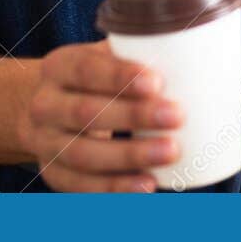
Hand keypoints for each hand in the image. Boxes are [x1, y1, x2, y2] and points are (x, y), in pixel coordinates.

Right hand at [19, 41, 184, 191]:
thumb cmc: (95, 79)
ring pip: (82, 154)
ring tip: (169, 152)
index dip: (120, 77)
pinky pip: (80, 186)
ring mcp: (44, 143)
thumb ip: (136, 53)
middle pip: (86, 113)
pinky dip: (115, 188)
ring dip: (129, 156)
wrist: (49, 110)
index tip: (157, 82)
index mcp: (58, 67)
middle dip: (134, 117)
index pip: (86, 70)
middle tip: (177, 116)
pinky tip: (147, 185)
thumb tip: (196, 54)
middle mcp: (44, 105)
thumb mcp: (104, 57)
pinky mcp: (53, 173)